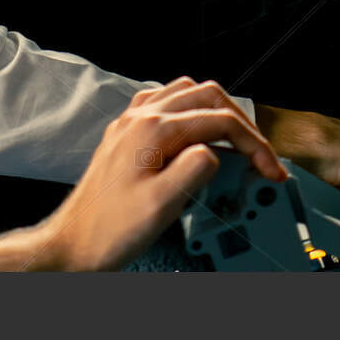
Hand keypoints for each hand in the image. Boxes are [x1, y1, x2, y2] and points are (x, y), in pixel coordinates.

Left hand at [0, 78, 284, 271]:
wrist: (71, 245)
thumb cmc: (108, 230)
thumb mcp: (161, 206)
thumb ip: (195, 170)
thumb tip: (215, 152)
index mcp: (152, 130)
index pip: (219, 121)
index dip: (253, 144)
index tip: (268, 169)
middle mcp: (141, 118)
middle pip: (206, 96)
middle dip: (239, 122)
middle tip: (258, 152)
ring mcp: (131, 124)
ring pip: (185, 93)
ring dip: (216, 111)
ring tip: (234, 138)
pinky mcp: (126, 136)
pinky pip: (165, 106)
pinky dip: (190, 113)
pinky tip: (195, 134)